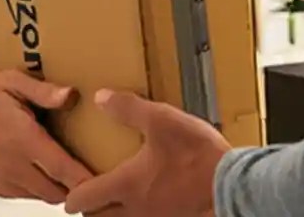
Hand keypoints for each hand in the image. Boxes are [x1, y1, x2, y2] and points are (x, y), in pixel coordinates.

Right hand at [0, 70, 92, 203]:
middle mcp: (14, 164)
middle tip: (96, 173)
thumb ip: (43, 91)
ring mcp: (5, 178)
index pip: (61, 168)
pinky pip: (28, 195)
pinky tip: (49, 171)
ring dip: (61, 188)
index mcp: (22, 138)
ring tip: (76, 172)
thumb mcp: (12, 81)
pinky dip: (43, 189)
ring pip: (44, 197)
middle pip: (57, 191)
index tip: (105, 179)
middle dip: (78, 187)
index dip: (85, 179)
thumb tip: (72, 95)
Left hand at [63, 90, 230, 215]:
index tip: (70, 189)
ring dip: (113, 214)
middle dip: (90, 210)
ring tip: (117, 198)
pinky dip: (138, 214)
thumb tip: (101, 98)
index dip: (71, 196)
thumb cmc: (198, 157)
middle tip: (90, 193)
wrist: (233, 186)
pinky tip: (150, 199)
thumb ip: (129, 109)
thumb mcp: (163, 121)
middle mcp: (135, 210)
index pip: (83, 200)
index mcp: (126, 186)